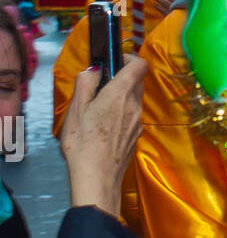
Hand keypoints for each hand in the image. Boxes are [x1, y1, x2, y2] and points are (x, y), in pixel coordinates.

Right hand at [59, 55, 147, 217]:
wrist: (97, 179)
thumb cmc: (83, 143)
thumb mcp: (76, 109)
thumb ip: (85, 83)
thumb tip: (93, 70)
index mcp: (120, 94)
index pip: (139, 65)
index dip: (128, 58)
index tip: (114, 61)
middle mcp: (134, 105)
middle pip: (136, 82)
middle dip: (121, 79)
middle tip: (99, 88)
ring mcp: (137, 122)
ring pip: (134, 100)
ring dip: (120, 98)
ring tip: (97, 110)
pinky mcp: (136, 136)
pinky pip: (132, 116)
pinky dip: (121, 114)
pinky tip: (103, 127)